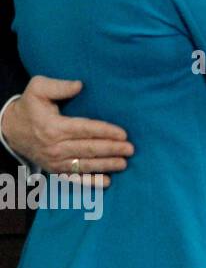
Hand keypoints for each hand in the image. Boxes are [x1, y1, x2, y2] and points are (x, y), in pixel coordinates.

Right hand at [0, 76, 131, 185]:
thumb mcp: (37, 89)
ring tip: (124, 163)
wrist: (9, 129)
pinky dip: (91, 182)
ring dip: (106, 165)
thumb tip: (80, 85)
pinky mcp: (54, 170)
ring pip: (85, 164)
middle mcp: (54, 147)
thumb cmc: (29, 106)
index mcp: (54, 127)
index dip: (105, 132)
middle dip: (111, 149)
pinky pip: (74, 178)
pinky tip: (107, 182)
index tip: (123, 134)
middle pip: (88, 149)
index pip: (85, 130)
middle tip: (130, 149)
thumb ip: (58, 86)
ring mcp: (54, 161)